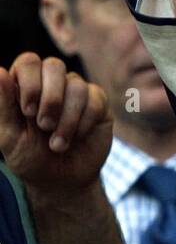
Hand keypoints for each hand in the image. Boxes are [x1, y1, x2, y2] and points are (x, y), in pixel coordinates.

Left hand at [0, 54, 111, 192]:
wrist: (62, 181)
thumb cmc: (30, 157)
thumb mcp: (10, 136)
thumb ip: (3, 105)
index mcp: (26, 85)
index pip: (28, 62)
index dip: (30, 82)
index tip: (27, 111)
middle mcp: (52, 83)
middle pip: (54, 65)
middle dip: (50, 99)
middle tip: (44, 126)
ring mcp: (76, 91)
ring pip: (77, 86)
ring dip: (66, 120)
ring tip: (58, 144)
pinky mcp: (98, 102)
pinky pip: (95, 100)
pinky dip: (83, 123)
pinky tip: (76, 138)